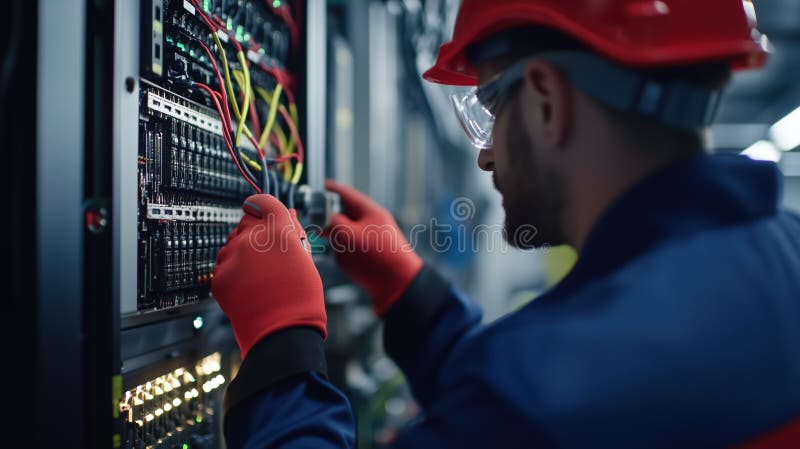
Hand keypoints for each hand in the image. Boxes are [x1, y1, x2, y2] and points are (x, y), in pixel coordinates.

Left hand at [212, 194, 325, 357]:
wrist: (283, 332)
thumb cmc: (301, 298)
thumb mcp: (306, 260)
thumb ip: (295, 232)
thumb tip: (289, 215)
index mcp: (279, 230)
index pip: (263, 201)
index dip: (263, 206)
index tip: (262, 212)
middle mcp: (253, 238)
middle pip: (246, 222)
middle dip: (254, 233)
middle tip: (267, 256)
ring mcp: (233, 256)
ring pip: (232, 244)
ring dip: (242, 253)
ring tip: (259, 277)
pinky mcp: (219, 276)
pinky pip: (223, 266)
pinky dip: (233, 273)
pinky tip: (248, 288)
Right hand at [324, 180, 422, 315]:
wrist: (399, 287)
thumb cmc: (378, 258)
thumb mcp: (349, 235)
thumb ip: (332, 221)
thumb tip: (322, 215)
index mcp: (371, 212)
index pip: (347, 194)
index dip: (332, 190)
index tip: (321, 186)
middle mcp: (372, 223)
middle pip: (347, 212)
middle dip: (330, 214)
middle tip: (313, 215)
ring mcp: (373, 240)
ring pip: (348, 230)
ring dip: (335, 233)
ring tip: (321, 235)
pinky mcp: (372, 256)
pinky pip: (352, 247)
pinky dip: (342, 248)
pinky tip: (336, 254)